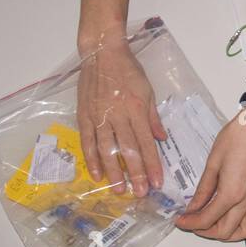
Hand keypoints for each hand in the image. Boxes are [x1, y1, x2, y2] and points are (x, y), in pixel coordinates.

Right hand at [77, 37, 165, 196]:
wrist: (101, 53)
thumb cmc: (128, 70)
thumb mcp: (147, 90)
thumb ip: (153, 117)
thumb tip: (161, 139)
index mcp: (136, 109)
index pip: (146, 142)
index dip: (152, 164)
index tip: (157, 181)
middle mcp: (118, 115)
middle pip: (128, 149)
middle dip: (135, 174)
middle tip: (140, 193)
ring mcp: (99, 117)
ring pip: (107, 149)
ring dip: (113, 172)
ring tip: (119, 190)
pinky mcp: (84, 116)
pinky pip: (88, 141)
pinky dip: (91, 159)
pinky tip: (96, 174)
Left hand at [175, 110, 245, 240]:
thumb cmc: (237, 137)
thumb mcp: (213, 162)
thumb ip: (203, 189)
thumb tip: (193, 206)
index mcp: (231, 192)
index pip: (207, 219)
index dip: (190, 223)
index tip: (181, 220)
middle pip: (226, 230)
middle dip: (206, 231)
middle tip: (195, 223)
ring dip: (232, 234)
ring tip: (219, 226)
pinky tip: (244, 218)